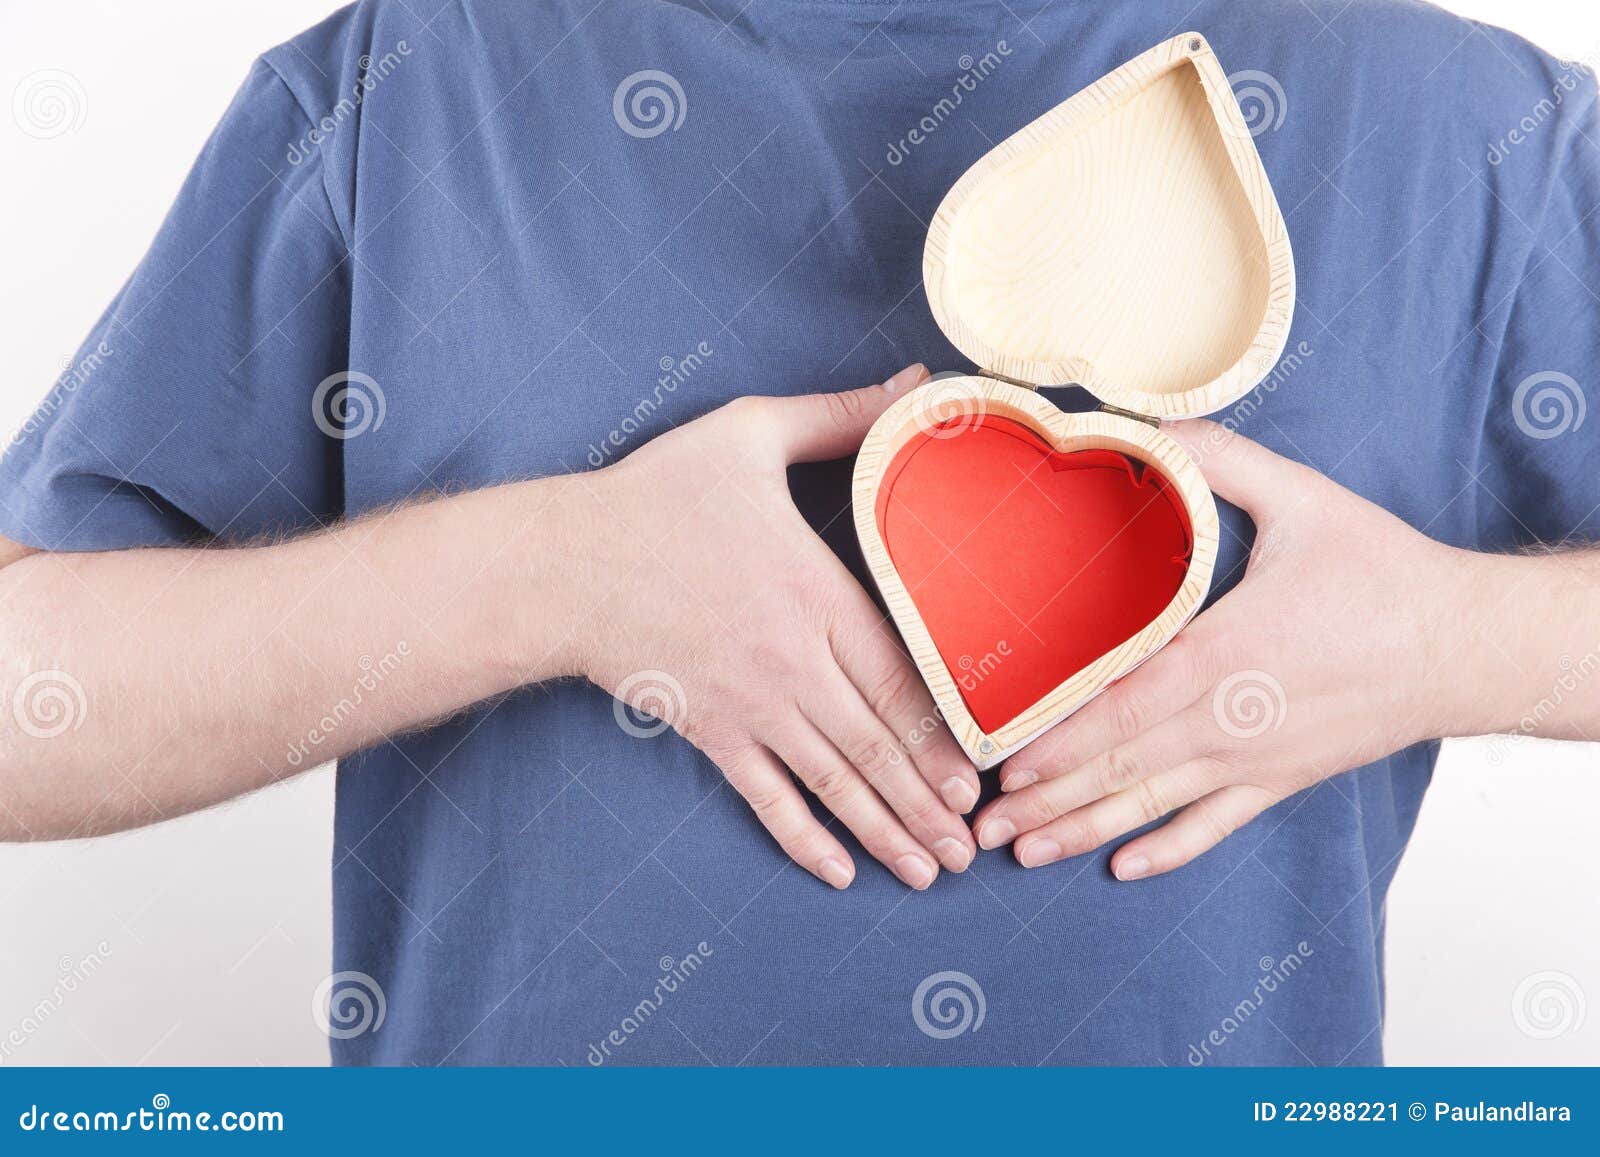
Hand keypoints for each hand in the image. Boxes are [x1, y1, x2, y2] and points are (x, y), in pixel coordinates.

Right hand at [576, 364, 979, 890]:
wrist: (562, 562)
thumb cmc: (656, 494)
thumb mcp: (749, 434)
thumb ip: (840, 415)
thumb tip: (914, 380)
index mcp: (816, 592)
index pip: (901, 679)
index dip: (946, 736)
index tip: (982, 778)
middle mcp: (793, 660)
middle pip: (878, 744)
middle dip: (928, 802)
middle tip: (970, 849)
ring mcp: (750, 704)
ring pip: (833, 780)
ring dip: (885, 831)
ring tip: (928, 873)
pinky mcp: (709, 730)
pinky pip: (765, 795)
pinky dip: (803, 838)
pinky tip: (837, 873)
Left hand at [972, 419, 1469, 880]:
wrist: (1466, 647)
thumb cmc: (1383, 574)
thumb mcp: (1303, 498)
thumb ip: (1221, 464)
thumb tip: (1149, 428)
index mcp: (1223, 654)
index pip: (1122, 707)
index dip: (1058, 740)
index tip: (1004, 762)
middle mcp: (1228, 721)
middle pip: (1120, 768)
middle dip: (1047, 799)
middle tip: (981, 825)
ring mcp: (1253, 761)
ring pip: (1153, 805)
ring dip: (1085, 830)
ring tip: (1025, 852)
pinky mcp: (1280, 781)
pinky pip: (1214, 826)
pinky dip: (1167, 849)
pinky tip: (1124, 868)